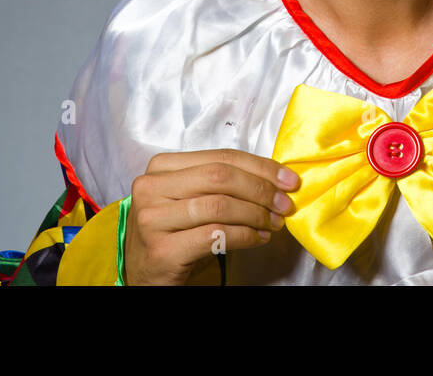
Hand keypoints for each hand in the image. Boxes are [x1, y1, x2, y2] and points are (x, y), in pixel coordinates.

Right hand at [124, 148, 299, 285]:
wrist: (144, 275)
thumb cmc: (174, 234)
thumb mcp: (191, 200)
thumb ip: (221, 184)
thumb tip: (275, 179)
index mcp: (161, 167)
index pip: (221, 156)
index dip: (260, 167)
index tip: (287, 179)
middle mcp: (151, 188)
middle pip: (220, 177)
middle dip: (261, 189)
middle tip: (284, 204)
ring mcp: (152, 219)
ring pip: (220, 206)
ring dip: (256, 215)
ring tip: (273, 223)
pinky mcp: (162, 250)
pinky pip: (215, 235)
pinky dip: (245, 236)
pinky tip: (258, 239)